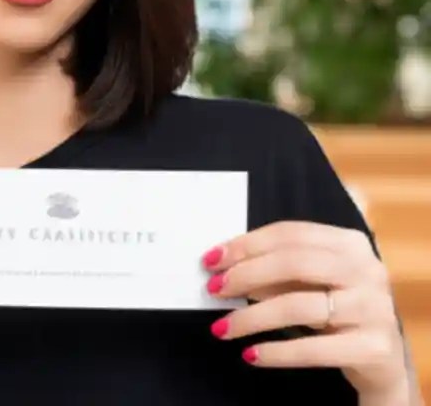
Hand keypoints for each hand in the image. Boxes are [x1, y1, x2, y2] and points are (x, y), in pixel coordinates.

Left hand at [202, 221, 411, 400]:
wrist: (381, 358)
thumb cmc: (337, 309)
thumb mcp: (312, 282)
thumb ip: (276, 269)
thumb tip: (224, 267)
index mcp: (350, 244)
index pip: (290, 234)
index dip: (246, 245)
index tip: (212, 259)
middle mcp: (366, 271)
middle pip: (294, 263)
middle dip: (246, 274)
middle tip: (213, 289)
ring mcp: (373, 308)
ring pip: (299, 306)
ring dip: (251, 317)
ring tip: (222, 327)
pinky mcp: (373, 347)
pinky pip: (314, 348)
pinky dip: (276, 352)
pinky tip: (251, 354)